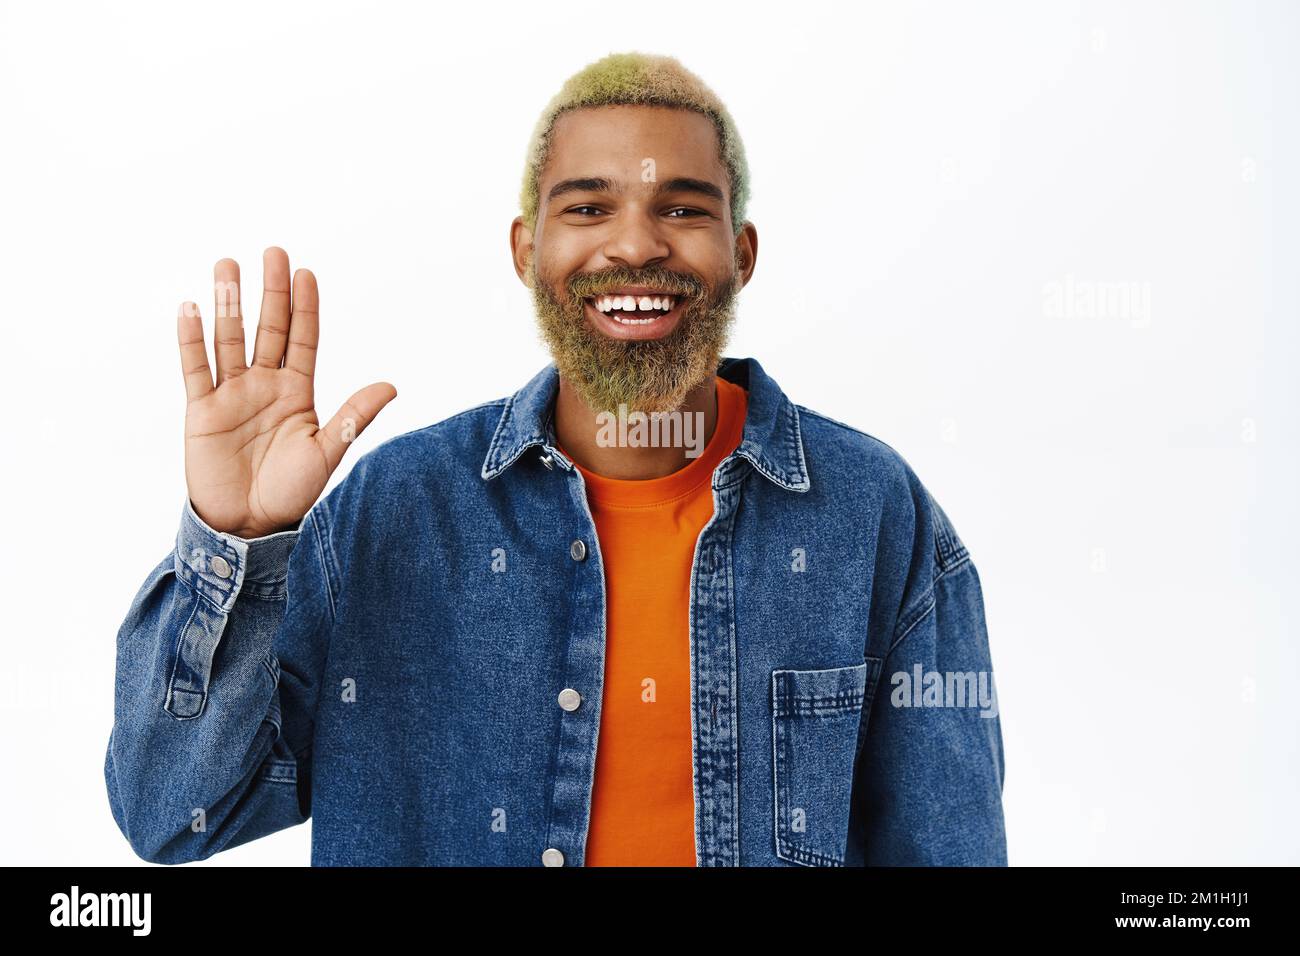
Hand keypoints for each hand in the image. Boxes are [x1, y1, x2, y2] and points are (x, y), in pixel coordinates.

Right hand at [177, 247, 395, 537]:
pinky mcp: (201, 409)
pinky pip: (196, 368)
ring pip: (229, 339)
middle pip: (267, 329)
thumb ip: (353, 416)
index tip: (306, 273)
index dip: (305, 307)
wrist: (248, 525)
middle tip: (273, 252)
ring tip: (228, 264)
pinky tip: (191, 307)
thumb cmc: (290, 492)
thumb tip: (391, 386)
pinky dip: (191, 339)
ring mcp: (231, 394)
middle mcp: (264, 385)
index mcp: (296, 391)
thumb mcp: (327, 451)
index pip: (302, 339)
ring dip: (229, 303)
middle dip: (271, 291)